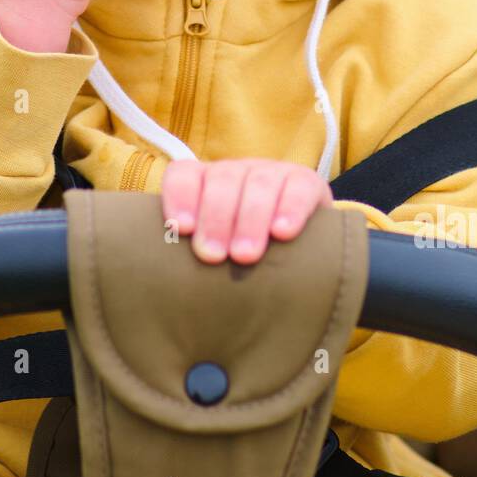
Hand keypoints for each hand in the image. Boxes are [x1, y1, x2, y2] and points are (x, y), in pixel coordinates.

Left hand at [161, 158, 333, 264]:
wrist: (304, 248)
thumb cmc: (242, 254)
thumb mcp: (217, 252)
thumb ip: (193, 262)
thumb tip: (169, 305)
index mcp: (207, 183)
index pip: (185, 175)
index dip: (180, 196)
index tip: (182, 229)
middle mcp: (238, 172)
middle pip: (221, 179)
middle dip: (215, 218)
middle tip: (212, 256)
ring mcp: (273, 173)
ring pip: (258, 183)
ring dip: (249, 219)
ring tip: (244, 255)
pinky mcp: (307, 183)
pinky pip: (299, 188)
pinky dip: (290, 208)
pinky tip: (282, 233)